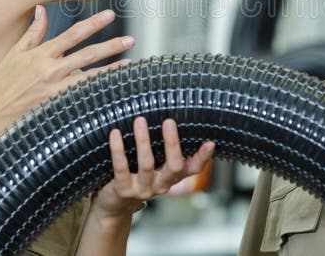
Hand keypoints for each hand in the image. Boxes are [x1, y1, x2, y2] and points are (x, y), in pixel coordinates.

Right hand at [0, 6, 132, 129]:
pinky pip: (81, 98)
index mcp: (40, 55)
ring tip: (129, 64)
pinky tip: (112, 89)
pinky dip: (97, 92)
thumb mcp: (14, 54)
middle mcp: (49, 71)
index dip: (93, 24)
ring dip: (111, 70)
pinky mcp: (55, 107)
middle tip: (131, 39)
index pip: (72, 35)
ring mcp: (54, 91)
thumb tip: (42, 10)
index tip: (110, 15)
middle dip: (110, 46)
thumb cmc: (0, 84)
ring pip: (89, 77)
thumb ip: (33, 32)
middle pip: (87, 55)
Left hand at [92, 117, 214, 219]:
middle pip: (174, 167)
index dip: (202, 157)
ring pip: (147, 165)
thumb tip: (171, 116)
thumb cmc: (136, 177)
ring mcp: (142, 189)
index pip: (193, 169)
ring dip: (143, 141)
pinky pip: (121, 168)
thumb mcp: (156, 167)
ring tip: (140, 120)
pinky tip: (116, 133)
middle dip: (172, 143)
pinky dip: (118, 149)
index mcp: (172, 178)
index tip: (210, 142)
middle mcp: (161, 185)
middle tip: (169, 121)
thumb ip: (164, 151)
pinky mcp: (123, 190)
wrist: (114, 206)